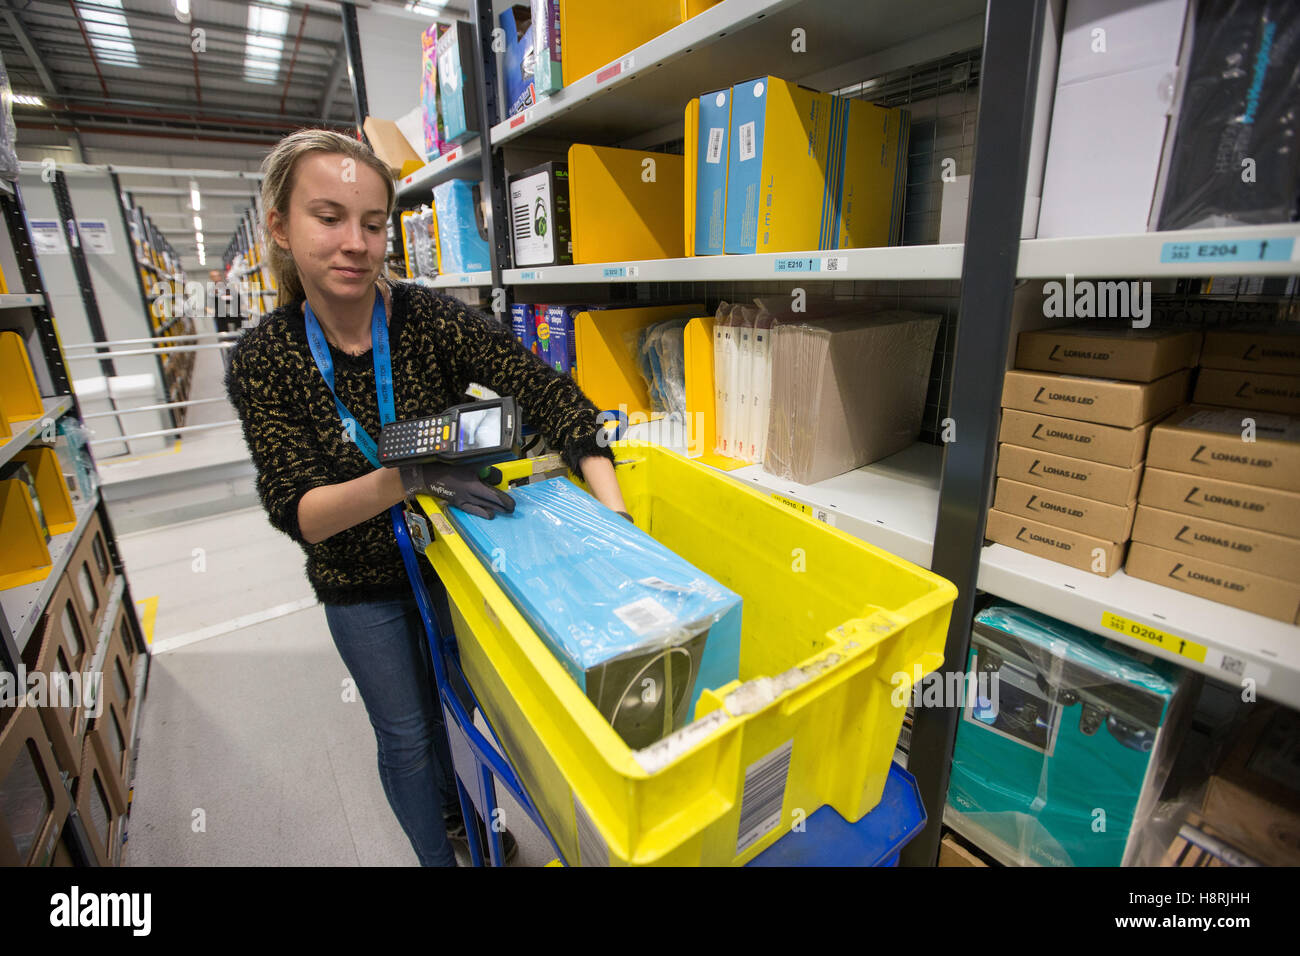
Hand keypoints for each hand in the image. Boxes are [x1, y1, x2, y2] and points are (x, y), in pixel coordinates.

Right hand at [398, 462, 515, 518]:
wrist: (427, 475)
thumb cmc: (447, 466)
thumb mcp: (468, 461)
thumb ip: (484, 465)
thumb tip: (496, 468)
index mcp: (472, 485)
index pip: (493, 495)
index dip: (504, 501)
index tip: (511, 504)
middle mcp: (468, 495)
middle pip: (489, 503)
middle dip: (502, 507)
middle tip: (511, 509)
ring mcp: (462, 500)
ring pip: (482, 508)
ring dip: (493, 510)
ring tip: (503, 512)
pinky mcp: (457, 503)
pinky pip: (471, 510)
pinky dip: (481, 512)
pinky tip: (488, 514)